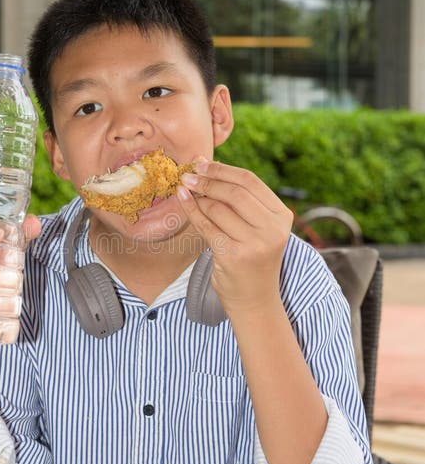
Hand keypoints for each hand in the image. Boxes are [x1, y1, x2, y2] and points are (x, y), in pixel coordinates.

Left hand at [177, 160, 292, 315]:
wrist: (254, 300)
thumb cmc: (252, 258)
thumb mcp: (256, 227)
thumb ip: (238, 199)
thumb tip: (205, 164)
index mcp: (281, 216)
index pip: (250, 182)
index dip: (223, 169)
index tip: (201, 163)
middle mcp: (272, 229)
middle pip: (234, 192)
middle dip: (207, 180)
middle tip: (188, 175)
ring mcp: (254, 244)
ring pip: (217, 208)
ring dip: (198, 197)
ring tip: (187, 190)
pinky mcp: (233, 256)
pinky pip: (205, 226)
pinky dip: (191, 210)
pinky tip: (182, 200)